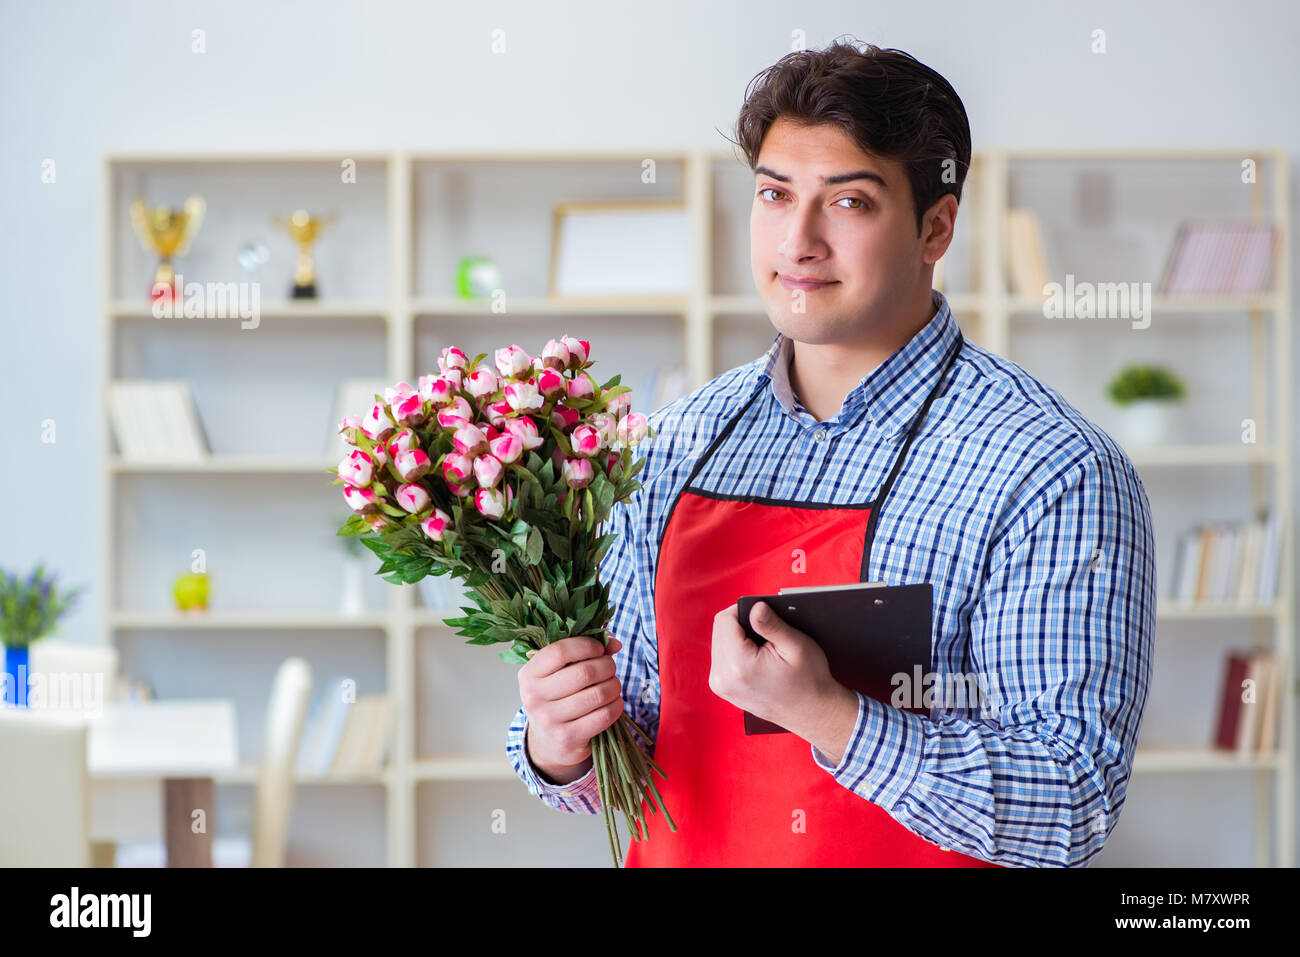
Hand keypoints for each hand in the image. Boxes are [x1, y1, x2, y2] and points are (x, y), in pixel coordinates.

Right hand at [518, 634, 623, 775]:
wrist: (547, 743)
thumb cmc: (557, 698)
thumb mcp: (559, 673)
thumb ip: (583, 650)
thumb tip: (614, 644)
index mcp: (529, 674)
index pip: (560, 651)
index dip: (586, 645)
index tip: (599, 648)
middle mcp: (534, 697)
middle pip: (584, 672)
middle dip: (607, 666)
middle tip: (610, 668)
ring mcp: (549, 720)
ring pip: (598, 694)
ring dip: (614, 686)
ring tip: (613, 685)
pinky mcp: (567, 738)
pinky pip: (604, 716)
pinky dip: (616, 706)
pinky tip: (613, 702)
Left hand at [708, 601, 846, 736]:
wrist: (810, 713)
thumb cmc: (808, 680)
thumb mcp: (796, 646)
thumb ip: (772, 625)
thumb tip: (755, 607)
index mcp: (738, 665)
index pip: (725, 620)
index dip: (744, 610)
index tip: (763, 615)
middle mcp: (722, 677)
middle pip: (720, 629)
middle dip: (741, 624)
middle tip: (767, 633)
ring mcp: (720, 685)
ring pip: (720, 641)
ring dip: (738, 637)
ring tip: (763, 647)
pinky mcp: (722, 688)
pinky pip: (722, 656)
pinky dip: (737, 650)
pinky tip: (755, 657)